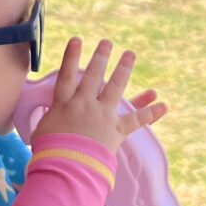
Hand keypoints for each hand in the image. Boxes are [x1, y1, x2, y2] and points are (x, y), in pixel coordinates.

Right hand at [33, 38, 165, 158]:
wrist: (67, 165)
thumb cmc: (49, 153)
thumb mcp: (42, 132)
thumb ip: (48, 122)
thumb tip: (47, 124)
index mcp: (63, 105)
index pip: (66, 76)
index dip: (71, 57)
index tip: (77, 40)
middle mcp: (84, 104)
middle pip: (93, 76)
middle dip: (101, 57)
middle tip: (107, 42)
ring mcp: (102, 115)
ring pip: (114, 87)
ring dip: (123, 69)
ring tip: (130, 54)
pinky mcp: (116, 130)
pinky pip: (136, 120)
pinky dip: (150, 113)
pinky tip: (163, 105)